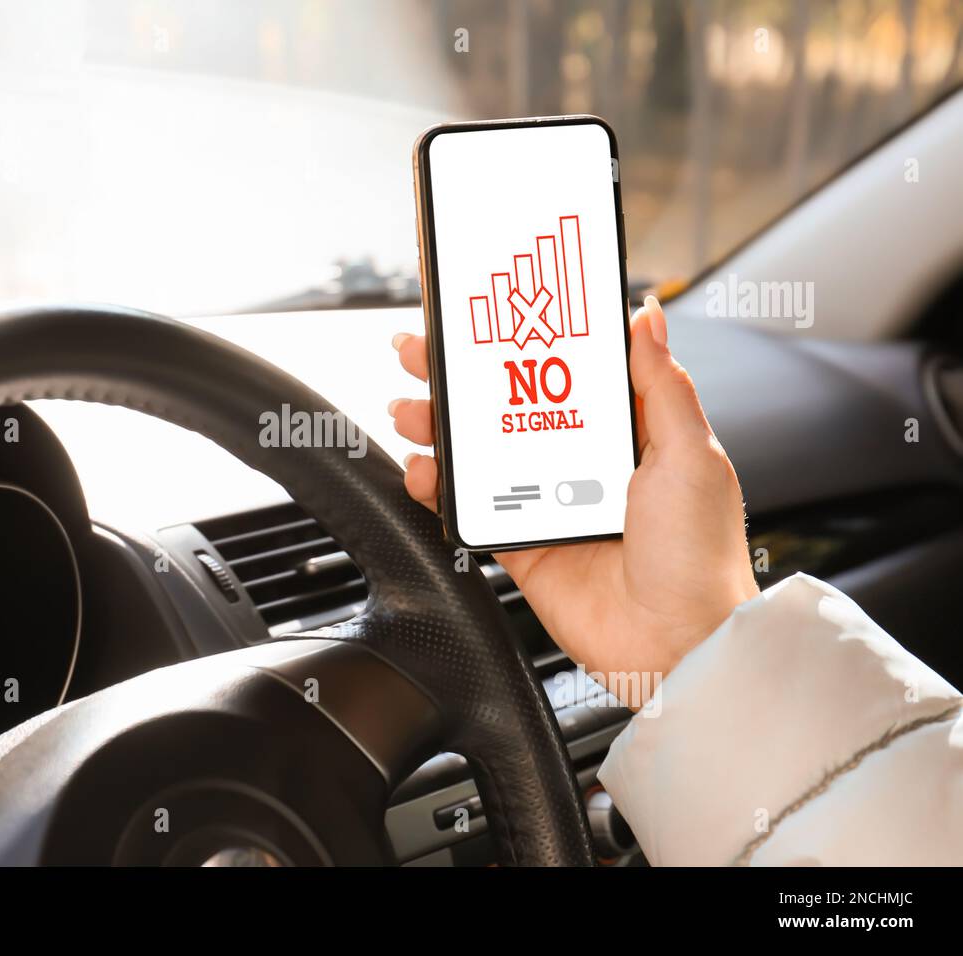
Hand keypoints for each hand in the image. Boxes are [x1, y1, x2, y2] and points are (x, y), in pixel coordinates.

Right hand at [389, 296, 758, 706]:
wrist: (678, 643)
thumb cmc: (700, 555)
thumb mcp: (691, 454)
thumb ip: (662, 386)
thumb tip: (647, 318)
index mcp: (627, 435)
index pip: (565, 374)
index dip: (524, 345)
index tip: (488, 320)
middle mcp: (583, 465)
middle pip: (509, 407)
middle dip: (460, 380)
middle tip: (424, 353)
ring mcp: (549, 505)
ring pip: (480, 454)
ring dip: (439, 427)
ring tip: (411, 409)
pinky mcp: (523, 545)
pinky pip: (471, 509)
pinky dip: (438, 488)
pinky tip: (422, 469)